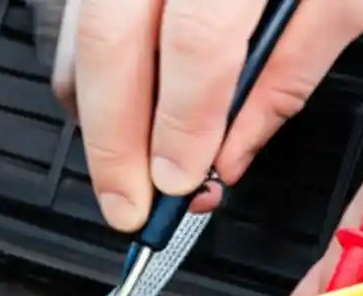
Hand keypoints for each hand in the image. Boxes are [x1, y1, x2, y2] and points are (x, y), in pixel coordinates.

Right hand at [53, 0, 362, 230]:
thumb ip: (287, 77)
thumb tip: (230, 155)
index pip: (196, 42)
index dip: (183, 123)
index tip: (180, 181)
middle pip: (111, 44)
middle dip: (113, 143)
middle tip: (130, 206)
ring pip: (80, 37)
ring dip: (96, 117)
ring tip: (126, 169)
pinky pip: (75, 23)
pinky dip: (91, 79)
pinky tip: (123, 112)